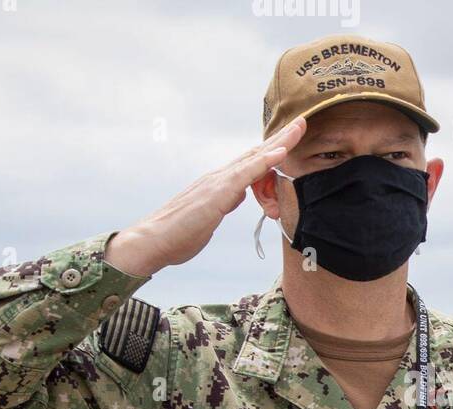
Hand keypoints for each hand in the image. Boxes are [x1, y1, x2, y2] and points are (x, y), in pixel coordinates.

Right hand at [105, 116, 306, 276]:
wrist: (150, 242)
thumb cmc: (175, 236)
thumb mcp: (207, 219)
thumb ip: (223, 205)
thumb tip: (238, 196)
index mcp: (217, 186)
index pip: (250, 164)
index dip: (271, 151)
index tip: (289, 140)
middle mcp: (218, 178)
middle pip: (255, 154)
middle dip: (280, 138)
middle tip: (302, 122)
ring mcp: (217, 183)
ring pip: (253, 158)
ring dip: (278, 142)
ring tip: (299, 128)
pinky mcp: (216, 194)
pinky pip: (245, 174)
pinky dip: (264, 161)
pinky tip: (280, 152)